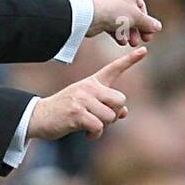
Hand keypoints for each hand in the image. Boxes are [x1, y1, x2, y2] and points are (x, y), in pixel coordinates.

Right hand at [27, 46, 145, 141]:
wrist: (39, 116)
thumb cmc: (65, 112)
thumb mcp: (86, 105)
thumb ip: (106, 106)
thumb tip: (124, 113)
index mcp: (92, 83)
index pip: (113, 69)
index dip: (130, 60)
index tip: (144, 50)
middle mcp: (88, 88)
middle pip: (120, 100)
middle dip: (114, 114)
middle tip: (101, 119)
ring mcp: (82, 100)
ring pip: (110, 116)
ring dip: (103, 127)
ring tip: (90, 127)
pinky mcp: (77, 114)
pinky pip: (98, 127)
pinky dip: (95, 135)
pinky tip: (86, 134)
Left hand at [88, 0, 161, 45]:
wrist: (88, 19)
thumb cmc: (113, 11)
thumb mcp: (135, 17)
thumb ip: (148, 22)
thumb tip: (157, 27)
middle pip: (138, 6)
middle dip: (143, 23)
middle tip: (148, 37)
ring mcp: (112, 5)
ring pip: (127, 18)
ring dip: (132, 31)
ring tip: (135, 43)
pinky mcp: (103, 16)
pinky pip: (116, 25)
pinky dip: (120, 33)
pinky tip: (122, 42)